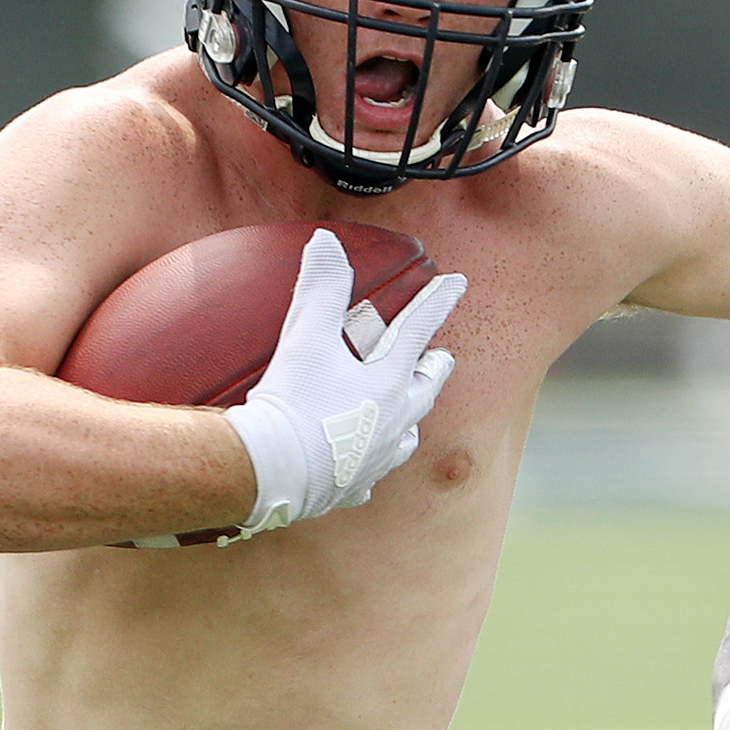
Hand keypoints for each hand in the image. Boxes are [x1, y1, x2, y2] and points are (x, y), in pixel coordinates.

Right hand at [222, 231, 465, 537]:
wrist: (271, 474)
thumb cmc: (292, 402)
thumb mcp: (305, 338)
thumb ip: (321, 288)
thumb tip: (327, 242)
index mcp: (389, 382)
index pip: (419, 330)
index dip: (436, 302)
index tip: (458, 283)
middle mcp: (394, 421)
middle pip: (426, 389)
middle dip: (435, 368)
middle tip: (442, 357)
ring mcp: (377, 458)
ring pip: (406, 435)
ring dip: (411, 418)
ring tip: (409, 412)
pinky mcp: (352, 487)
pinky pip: (370, 476)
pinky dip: (371, 465)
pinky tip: (365, 468)